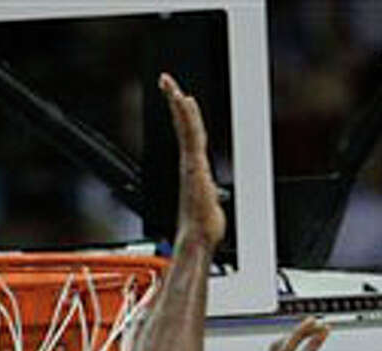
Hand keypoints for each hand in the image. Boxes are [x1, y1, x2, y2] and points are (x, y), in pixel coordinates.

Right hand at [160, 73, 225, 249]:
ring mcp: (191, 163)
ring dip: (178, 103)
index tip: (179, 96)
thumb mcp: (212, 209)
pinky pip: (189, 135)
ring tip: (170, 84)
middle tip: (166, 81)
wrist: (199, 238)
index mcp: (194, 169)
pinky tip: (185, 101)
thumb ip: (212, 201)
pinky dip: (185, 116)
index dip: (184, 115)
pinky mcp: (193, 165)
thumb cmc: (203, 229)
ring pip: (185, 126)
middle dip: (174, 101)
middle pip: (183, 125)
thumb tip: (216, 205)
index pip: (189, 135)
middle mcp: (190, 163)